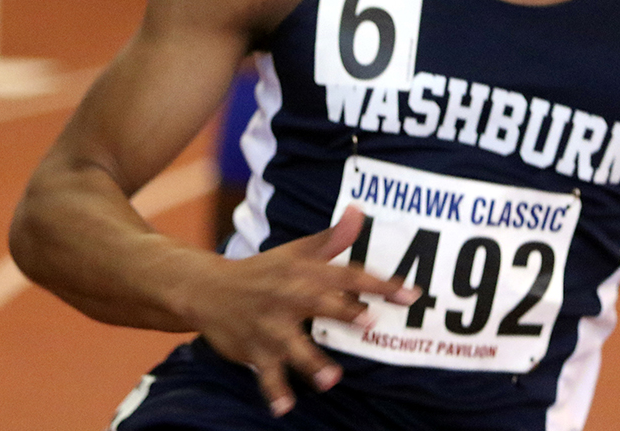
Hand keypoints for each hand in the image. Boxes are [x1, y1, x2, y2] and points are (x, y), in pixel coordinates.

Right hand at [196, 205, 418, 416]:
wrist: (208, 288)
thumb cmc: (264, 270)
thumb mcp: (297, 251)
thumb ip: (334, 238)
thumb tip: (360, 211)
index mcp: (306, 272)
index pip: (349, 275)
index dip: (380, 284)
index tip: (411, 294)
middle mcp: (289, 297)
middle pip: (322, 304)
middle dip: (345, 313)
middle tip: (369, 322)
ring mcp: (271, 326)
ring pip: (294, 346)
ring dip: (312, 362)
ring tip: (331, 380)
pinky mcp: (254, 350)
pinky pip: (265, 375)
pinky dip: (274, 391)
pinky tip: (285, 408)